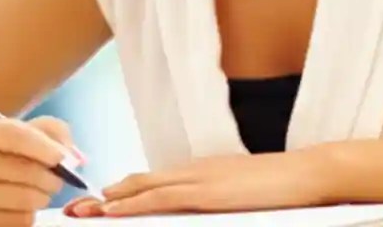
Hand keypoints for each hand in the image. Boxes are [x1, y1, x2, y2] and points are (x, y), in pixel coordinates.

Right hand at [0, 115, 86, 226]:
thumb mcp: (10, 131)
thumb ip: (49, 131)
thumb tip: (77, 157)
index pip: (13, 135)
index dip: (44, 146)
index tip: (63, 157)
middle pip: (24, 171)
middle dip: (52, 177)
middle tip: (58, 178)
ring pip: (25, 199)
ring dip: (44, 196)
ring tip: (40, 191)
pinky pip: (18, 221)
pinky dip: (30, 214)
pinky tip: (22, 205)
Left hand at [64, 148, 336, 218]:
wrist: (305, 174)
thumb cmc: (278, 190)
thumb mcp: (237, 195)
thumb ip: (212, 200)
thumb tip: (197, 211)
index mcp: (197, 172)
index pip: (150, 182)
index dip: (121, 192)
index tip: (97, 202)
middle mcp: (191, 171)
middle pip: (137, 183)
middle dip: (104, 197)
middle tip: (76, 209)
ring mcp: (197, 179)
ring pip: (142, 188)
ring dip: (110, 201)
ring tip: (83, 211)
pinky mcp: (206, 192)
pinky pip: (162, 198)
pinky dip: (134, 203)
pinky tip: (115, 210)